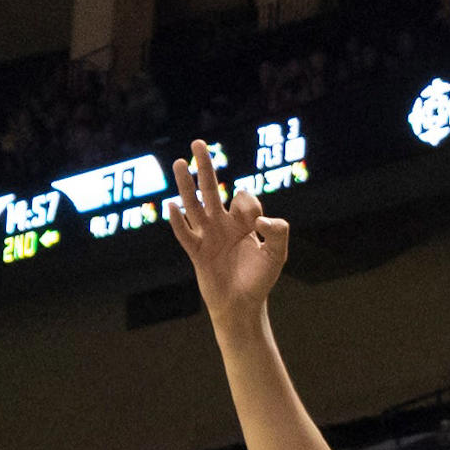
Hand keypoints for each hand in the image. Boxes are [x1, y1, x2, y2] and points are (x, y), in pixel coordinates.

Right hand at [166, 143, 293, 320]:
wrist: (242, 307)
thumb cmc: (259, 281)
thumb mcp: (277, 255)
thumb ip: (278, 232)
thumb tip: (261, 219)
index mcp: (242, 223)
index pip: (243, 199)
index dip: (249, 204)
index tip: (258, 224)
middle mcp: (222, 225)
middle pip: (211, 189)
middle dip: (205, 167)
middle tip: (198, 143)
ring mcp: (207, 237)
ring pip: (194, 205)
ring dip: (186, 185)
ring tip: (178, 162)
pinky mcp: (197, 253)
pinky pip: (185, 235)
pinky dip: (178, 222)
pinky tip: (171, 206)